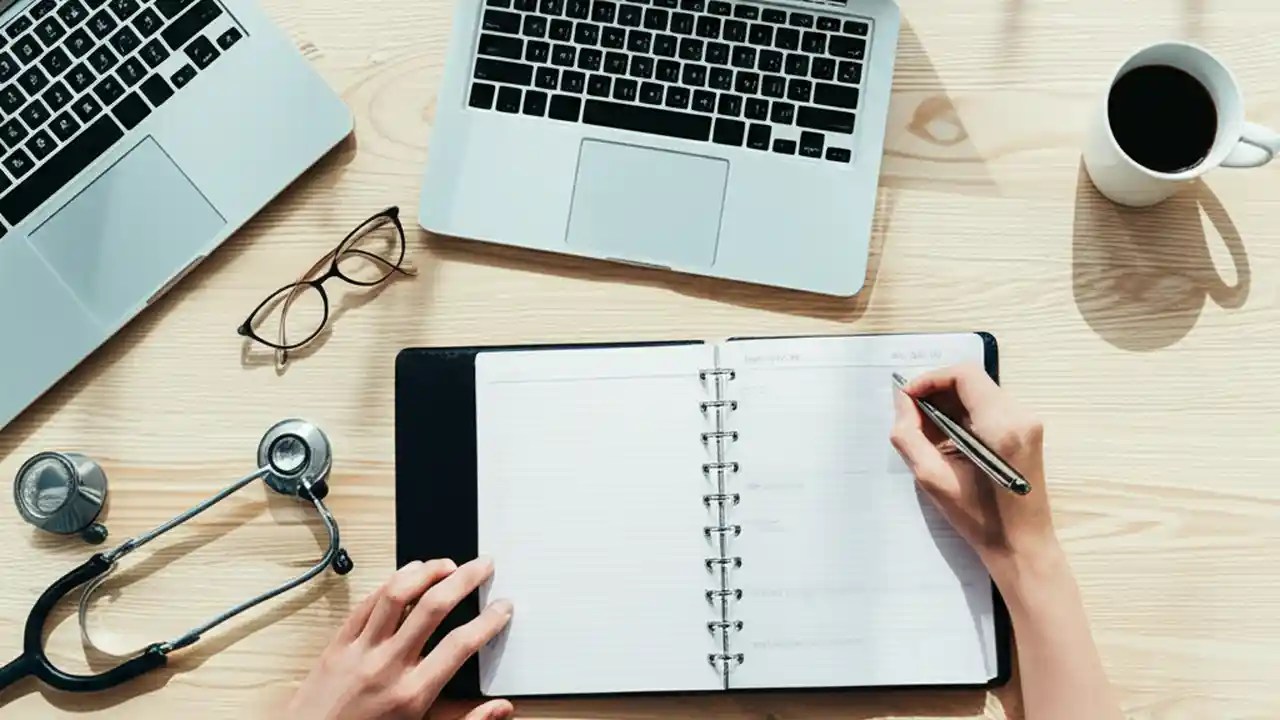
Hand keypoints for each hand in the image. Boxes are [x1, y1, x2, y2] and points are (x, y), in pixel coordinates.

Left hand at [286, 558, 513, 719]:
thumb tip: (502, 709)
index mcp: (412, 694)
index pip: (460, 645)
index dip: (488, 621)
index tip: (502, 607)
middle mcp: (387, 666)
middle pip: (433, 607)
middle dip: (465, 579)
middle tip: (482, 565)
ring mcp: (359, 651)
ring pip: (397, 595)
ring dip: (426, 571)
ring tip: (446, 563)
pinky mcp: (337, 645)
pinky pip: (366, 604)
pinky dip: (389, 584)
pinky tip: (406, 575)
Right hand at [890, 364, 1057, 579]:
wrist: (1022, 545)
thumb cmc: (979, 518)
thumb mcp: (931, 478)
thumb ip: (909, 435)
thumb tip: (902, 402)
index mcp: (1001, 426)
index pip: (964, 375)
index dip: (930, 379)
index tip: (907, 398)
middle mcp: (1020, 416)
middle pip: (971, 381)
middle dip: (936, 392)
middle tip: (911, 416)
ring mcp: (1028, 422)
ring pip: (978, 392)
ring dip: (948, 403)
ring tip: (927, 431)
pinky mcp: (1027, 431)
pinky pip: (988, 407)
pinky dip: (963, 414)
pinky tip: (948, 439)